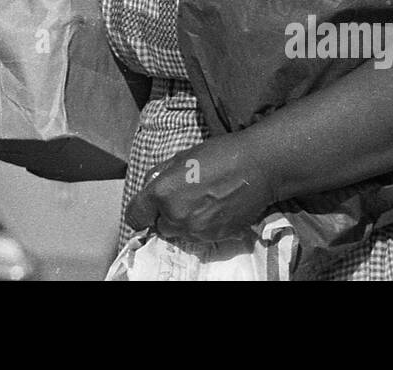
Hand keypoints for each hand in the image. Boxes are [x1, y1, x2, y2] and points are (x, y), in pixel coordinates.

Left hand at [125, 132, 274, 242]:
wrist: (257, 167)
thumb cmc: (219, 154)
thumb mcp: (182, 157)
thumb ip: (160, 174)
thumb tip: (150, 186)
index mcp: (163, 193)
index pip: (135, 216)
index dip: (140, 210)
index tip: (147, 207)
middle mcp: (176, 216)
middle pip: (159, 227)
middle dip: (165, 215)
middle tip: (181, 198)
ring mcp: (196, 230)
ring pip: (179, 233)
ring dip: (183, 222)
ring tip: (200, 203)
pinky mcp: (215, 238)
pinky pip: (199, 237)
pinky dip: (202, 227)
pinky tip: (214, 210)